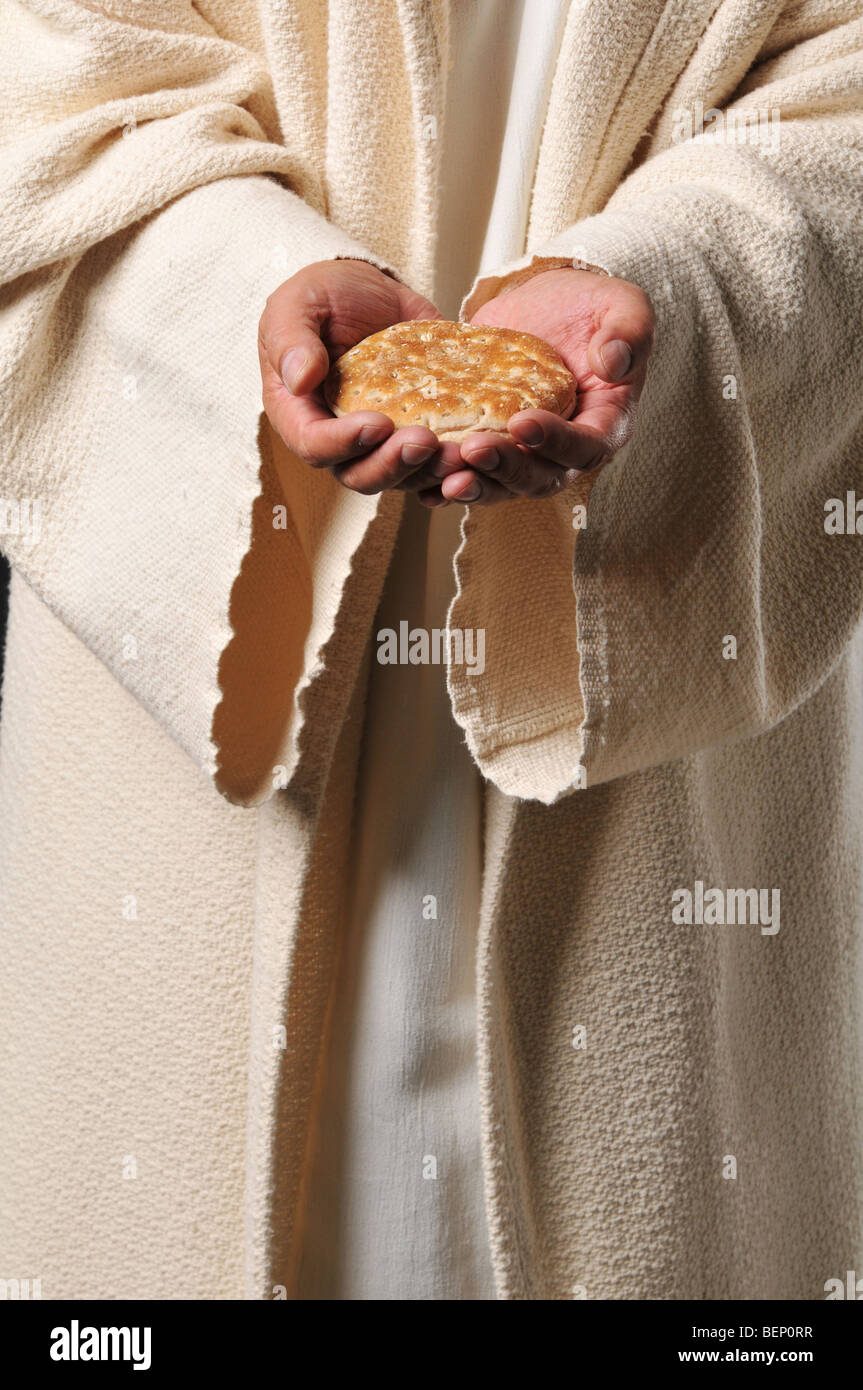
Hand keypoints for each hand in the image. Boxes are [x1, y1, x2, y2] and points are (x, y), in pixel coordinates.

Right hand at [258, 259, 462, 496]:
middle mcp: (339, 439)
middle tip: (424, 441)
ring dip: (430, 471)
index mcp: (300, 414)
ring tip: (459, 451)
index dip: (344, 443)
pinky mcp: (416, 434)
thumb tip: (300, 379)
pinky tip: (479, 448)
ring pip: (402, 478)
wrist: (370, 291)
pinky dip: (456, 463)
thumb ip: (291, 338)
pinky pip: (435, 463)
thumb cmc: (324, 297)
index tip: (376, 423)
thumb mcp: (297, 303)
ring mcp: (380, 443)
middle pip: (360, 475)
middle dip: (393, 464)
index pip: (314, 446)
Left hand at [428, 267, 653, 505]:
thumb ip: (628, 331)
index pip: (585, 447)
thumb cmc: (587, 307)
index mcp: (605, 424)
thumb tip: (613, 361)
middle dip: (506, 469)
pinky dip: (447, 485)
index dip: (556, 442)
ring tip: (446, 476)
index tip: (522, 423)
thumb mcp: (620, 304)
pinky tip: (423, 485)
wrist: (541, 304)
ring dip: (475, 485)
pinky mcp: (492, 448)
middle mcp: (566, 451)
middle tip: (472, 450)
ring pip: (503, 487)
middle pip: (540, 478)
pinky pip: (473, 476)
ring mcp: (526, 455)